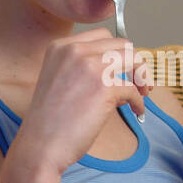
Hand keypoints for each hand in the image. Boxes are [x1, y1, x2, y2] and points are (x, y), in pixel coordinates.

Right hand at [13, 29, 153, 177]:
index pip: (102, 36)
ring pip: (132, 58)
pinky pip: (132, 89)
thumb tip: (117, 72)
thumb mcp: (58, 80)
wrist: (40, 146)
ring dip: (141, 76)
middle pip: (121, 44)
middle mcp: (75, 51)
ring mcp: (90, 66)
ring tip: (143, 93)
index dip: (118, 52)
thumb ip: (82, 69)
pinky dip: (139, 101)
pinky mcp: (104, 87)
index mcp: (60, 47)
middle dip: (134, 62)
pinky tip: (136, 111)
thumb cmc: (48, 122)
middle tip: (139, 81)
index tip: (124, 67)